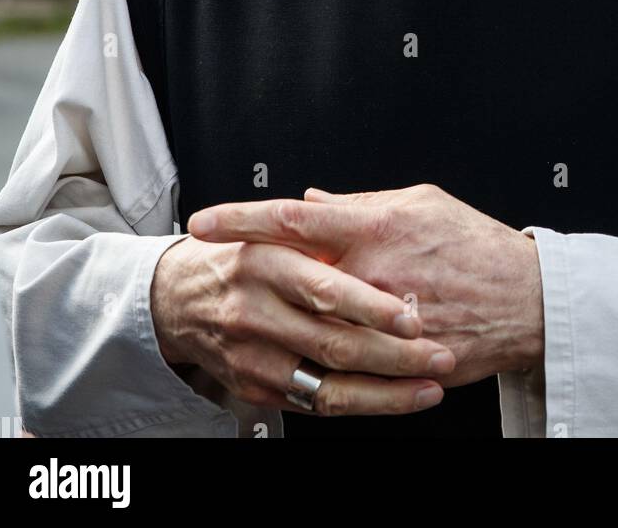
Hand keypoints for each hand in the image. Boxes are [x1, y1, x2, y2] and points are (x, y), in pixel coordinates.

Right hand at [149, 233, 455, 414]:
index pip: (324, 286)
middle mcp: (256, 312)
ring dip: (388, 389)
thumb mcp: (270, 230)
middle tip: (440, 353)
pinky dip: (363, 404)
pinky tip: (398, 398)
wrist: (177, 298)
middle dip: (394, 353)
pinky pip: (317, 403)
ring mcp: (256, 356)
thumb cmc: (238, 258)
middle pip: (333, 341)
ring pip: (330, 383)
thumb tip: (365, 213)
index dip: (371, 305)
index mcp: (265, 261)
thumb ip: (319, 224)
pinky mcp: (258, 388)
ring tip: (431, 383)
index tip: (413, 316)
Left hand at [188, 184, 543, 386]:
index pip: (293, 218)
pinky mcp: (399, 359)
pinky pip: (350, 366)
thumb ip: (359, 205)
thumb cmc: (473, 244)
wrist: (527, 298)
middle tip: (216, 275)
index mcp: (376, 226)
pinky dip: (327, 360)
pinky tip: (311, 356)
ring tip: (262, 321)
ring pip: (315, 328)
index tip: (203, 221)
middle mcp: (374, 271)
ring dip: (284, 325)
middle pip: (292, 275)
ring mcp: (385, 320)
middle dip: (248, 276)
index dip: (242, 219)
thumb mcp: (419, 203)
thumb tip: (311, 202)